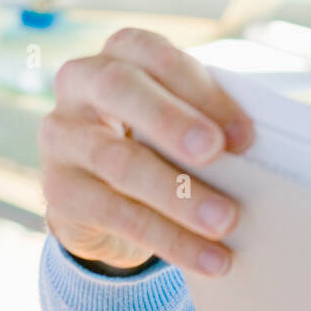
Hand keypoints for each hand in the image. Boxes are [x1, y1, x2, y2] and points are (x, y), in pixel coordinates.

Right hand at [38, 27, 254, 276]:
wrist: (105, 193)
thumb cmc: (160, 136)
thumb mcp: (180, 116)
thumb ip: (207, 118)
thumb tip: (252, 149)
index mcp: (123, 52)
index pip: (156, 56)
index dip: (200, 90)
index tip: (244, 134)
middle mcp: (82, 83)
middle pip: (121, 91)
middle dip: (173, 121)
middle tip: (217, 153)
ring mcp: (63, 136)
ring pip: (120, 162)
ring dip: (179, 195)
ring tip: (225, 220)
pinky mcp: (58, 191)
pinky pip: (115, 214)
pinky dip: (169, 239)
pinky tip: (208, 257)